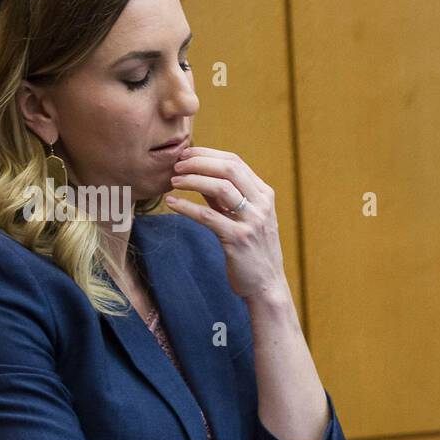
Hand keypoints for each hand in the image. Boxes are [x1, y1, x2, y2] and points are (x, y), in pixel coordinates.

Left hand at [166, 146, 290, 303]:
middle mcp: (261, 205)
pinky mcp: (238, 239)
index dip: (208, 154)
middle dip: (199, 162)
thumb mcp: (246, 219)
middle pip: (229, 168)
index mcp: (264, 195)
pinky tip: (172, 203)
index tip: (186, 154)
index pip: (235, 162)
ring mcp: (252, 221)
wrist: (267, 285)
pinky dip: (187, 206)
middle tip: (176, 164)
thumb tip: (200, 177)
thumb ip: (227, 199)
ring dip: (192, 180)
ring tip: (173, 181)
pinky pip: (208, 216)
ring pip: (220, 187)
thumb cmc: (253, 251)